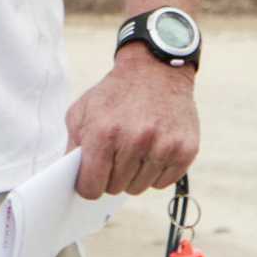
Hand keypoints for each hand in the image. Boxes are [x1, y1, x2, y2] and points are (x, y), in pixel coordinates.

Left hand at [65, 47, 198, 198]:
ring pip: (139, 188)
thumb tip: (71, 180)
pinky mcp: (185, 149)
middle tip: (116, 153)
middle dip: (111, 175)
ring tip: (135, 147)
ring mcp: (163, 146)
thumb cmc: (115, 93)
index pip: (91, 188)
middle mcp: (135, 140)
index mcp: (104, 132)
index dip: (88, 184)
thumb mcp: (82, 111)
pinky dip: (155, 172)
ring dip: (134, 174)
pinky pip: (162, 183)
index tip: (91, 176)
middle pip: (115, 188)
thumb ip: (72, 147)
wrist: (156, 68)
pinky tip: (153, 149)